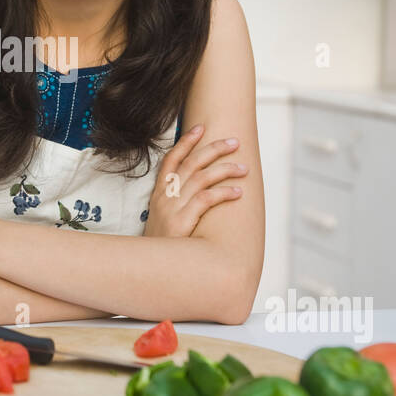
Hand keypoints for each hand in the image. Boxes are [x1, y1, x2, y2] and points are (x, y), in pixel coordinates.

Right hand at [143, 124, 248, 238]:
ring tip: (244, 168)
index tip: (200, 127)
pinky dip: (224, 192)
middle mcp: (165, 196)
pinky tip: (238, 192)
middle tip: (234, 142)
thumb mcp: (163, 219)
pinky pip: (206, 199)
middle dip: (213, 149)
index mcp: (159, 193)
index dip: (186, 142)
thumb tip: (198, 190)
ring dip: (225, 169)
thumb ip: (176, 202)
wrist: (151, 268)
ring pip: (201, 178)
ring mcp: (172, 207)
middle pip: (191, 163)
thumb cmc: (162, 244)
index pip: (171, 159)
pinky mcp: (182, 221)